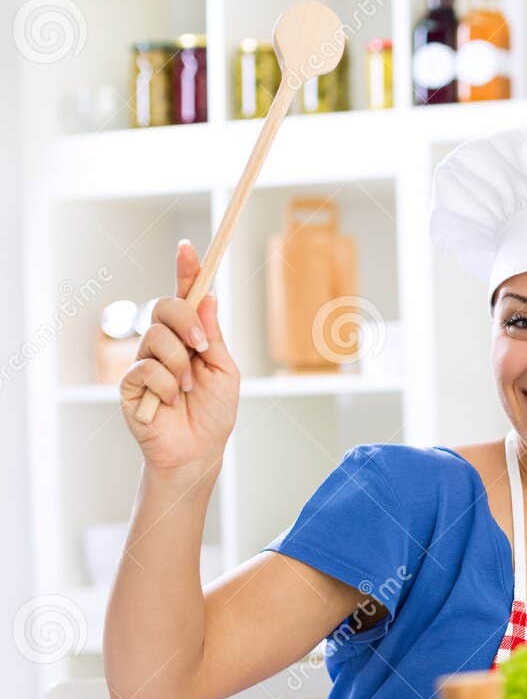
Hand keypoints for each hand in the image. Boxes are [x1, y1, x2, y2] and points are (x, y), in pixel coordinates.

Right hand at [119, 240, 239, 479]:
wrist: (199, 450)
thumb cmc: (214, 412)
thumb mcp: (224, 369)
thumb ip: (213, 335)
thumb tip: (208, 297)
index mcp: (190, 336)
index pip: (185, 297)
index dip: (185, 271)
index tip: (188, 248)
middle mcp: (164, 343)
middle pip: (165, 307)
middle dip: (187, 322)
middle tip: (202, 348)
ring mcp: (144, 360)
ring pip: (157, 338)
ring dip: (181, 365)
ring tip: (188, 389)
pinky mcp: (129, 382)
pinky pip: (146, 368)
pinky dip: (166, 386)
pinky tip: (170, 402)